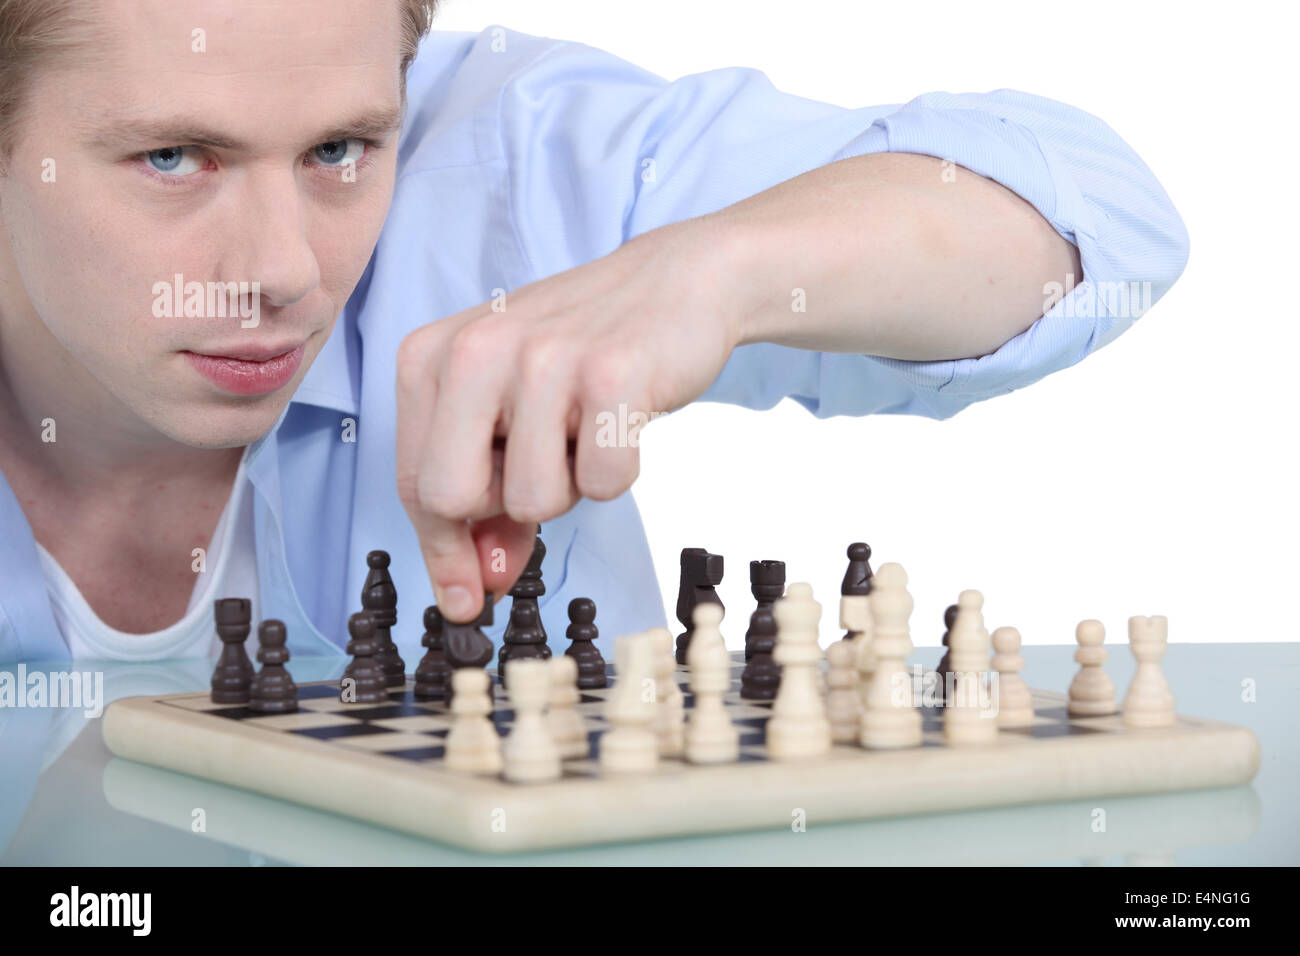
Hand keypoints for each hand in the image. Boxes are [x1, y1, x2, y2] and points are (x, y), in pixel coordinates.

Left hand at [395, 216, 749, 620]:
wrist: (677, 283)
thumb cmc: (585, 356)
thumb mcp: (513, 417)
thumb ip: (486, 504)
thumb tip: (473, 591)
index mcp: (431, 356)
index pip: (414, 485)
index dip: (442, 549)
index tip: (465, 594)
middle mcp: (474, 350)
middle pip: (450, 499)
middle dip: (502, 513)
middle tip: (547, 468)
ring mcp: (541, 359)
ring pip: (533, 499)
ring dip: (571, 485)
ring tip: (587, 427)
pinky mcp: (609, 373)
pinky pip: (602, 484)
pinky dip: (620, 470)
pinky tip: (623, 418)